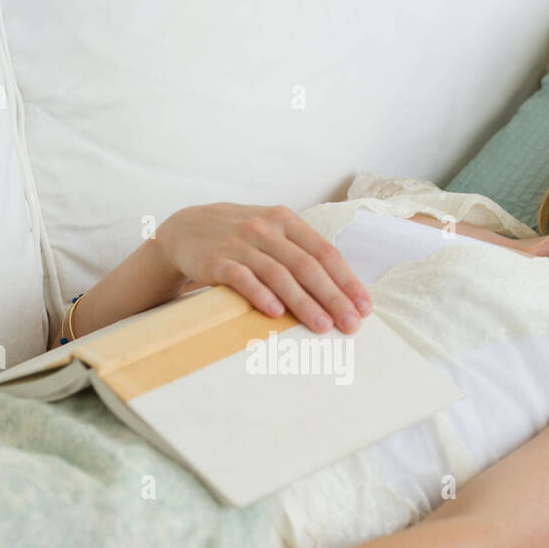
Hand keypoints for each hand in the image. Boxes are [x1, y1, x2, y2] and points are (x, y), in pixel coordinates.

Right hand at [153, 203, 371, 333]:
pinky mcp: (216, 260)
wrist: (185, 229)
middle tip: (350, 325)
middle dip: (333, 297)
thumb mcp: (271, 231)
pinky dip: (260, 295)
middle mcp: (265, 228)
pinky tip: (276, 313)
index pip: (324, 252)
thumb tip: (342, 288)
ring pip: (278, 274)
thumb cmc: (239, 237)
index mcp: (286, 221)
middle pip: (306, 266)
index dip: (347, 281)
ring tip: (321, 326)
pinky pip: (242, 278)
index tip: (364, 308)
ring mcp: (240, 243)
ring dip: (303, 302)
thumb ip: (301, 251)